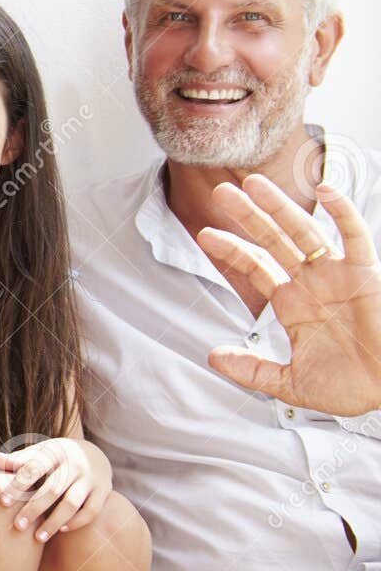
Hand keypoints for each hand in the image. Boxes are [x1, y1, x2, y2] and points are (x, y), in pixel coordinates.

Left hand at [0, 438, 110, 541]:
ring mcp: (90, 478)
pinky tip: (60, 531)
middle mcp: (74, 464)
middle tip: (17, 526)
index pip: (33, 468)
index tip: (2, 502)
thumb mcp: (39, 453)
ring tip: (37, 538)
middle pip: (52, 488)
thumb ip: (18, 459)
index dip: (18, 485)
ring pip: (72, 503)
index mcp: (54, 452)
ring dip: (54, 522)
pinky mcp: (103, 490)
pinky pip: (91, 511)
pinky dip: (76, 522)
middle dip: (34, 508)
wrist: (93, 453)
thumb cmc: (55, 457)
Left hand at [198, 174, 380, 414]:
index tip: (204, 234)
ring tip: (254, 183)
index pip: (256, 267)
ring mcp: (338, 275)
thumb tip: (213, 356)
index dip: (232, 250)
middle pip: (274, 240)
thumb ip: (252, 369)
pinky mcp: (366, 274)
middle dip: (249, 216)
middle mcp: (311, 283)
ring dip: (280, 207)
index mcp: (292, 304)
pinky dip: (342, 211)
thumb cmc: (347, 387)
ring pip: (305, 231)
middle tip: (221, 191)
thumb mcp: (289, 382)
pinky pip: (356, 236)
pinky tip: (325, 190)